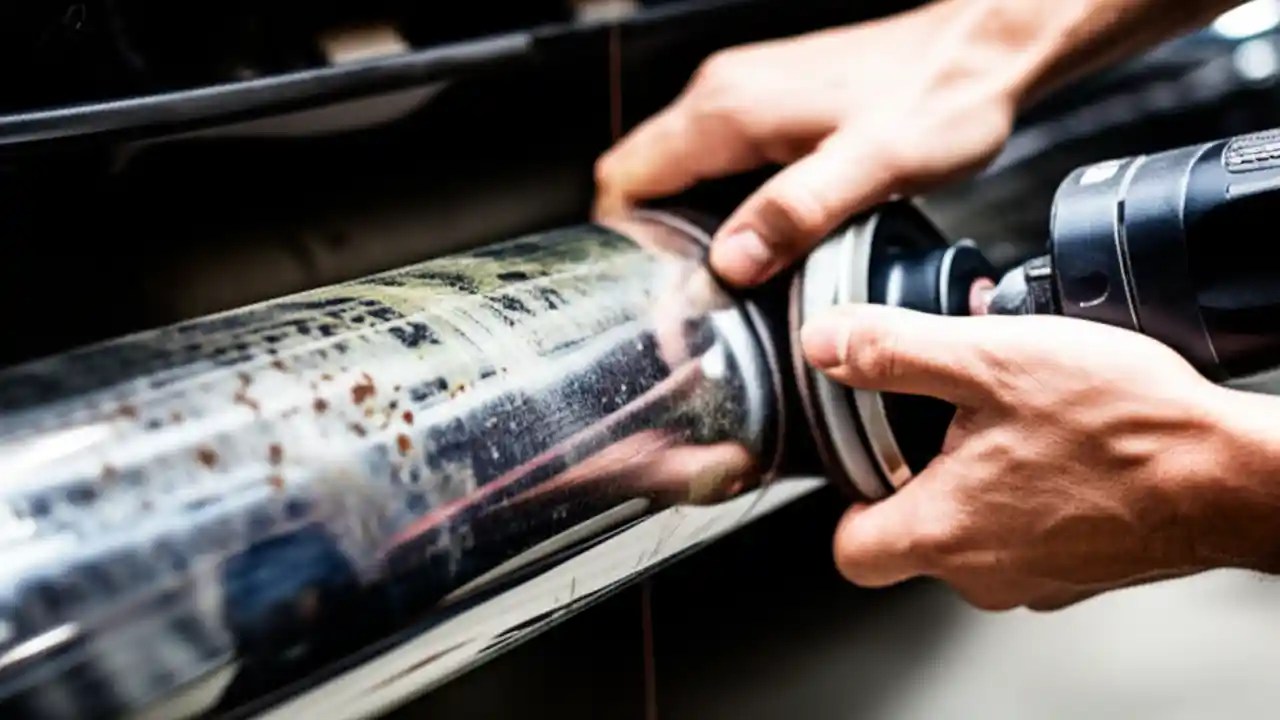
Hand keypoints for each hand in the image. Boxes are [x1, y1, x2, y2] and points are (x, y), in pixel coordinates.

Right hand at [594, 0, 1022, 286]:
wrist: (982, 49)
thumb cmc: (940, 96)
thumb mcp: (873, 167)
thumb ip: (794, 214)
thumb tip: (730, 263)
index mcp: (729, 109)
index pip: (625, 174)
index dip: (619, 237)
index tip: (640, 288)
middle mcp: (723, 93)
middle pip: (641, 172)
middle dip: (644, 236)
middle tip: (677, 296)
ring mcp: (743, 93)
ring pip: (674, 164)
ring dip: (678, 220)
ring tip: (710, 277)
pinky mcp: (768, 101)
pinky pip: (711, 155)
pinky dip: (711, 199)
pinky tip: (749, 235)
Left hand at [800, 304, 1279, 610]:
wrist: (1235, 475)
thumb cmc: (1125, 428)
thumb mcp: (992, 360)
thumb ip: (895, 351)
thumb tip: (826, 342)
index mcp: (943, 530)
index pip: (851, 553)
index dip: (846, 504)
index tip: (864, 460)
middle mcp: (985, 573)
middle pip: (913, 537)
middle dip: (918, 475)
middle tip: (947, 418)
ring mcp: (1039, 579)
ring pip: (976, 534)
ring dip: (982, 477)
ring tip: (1014, 419)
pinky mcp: (1085, 570)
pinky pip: (1032, 533)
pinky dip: (1035, 492)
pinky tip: (1063, 445)